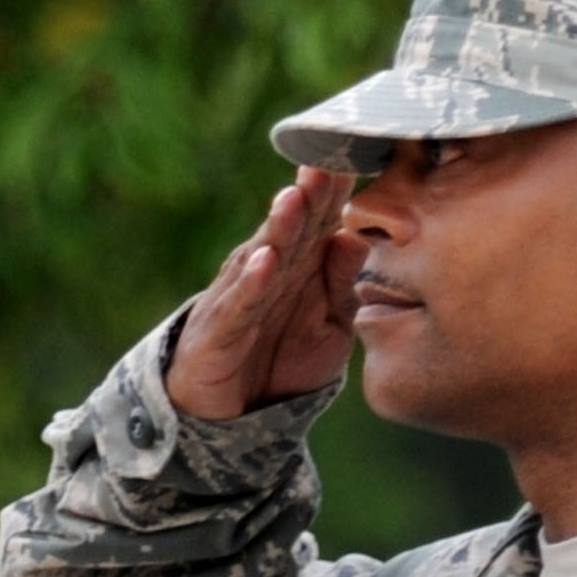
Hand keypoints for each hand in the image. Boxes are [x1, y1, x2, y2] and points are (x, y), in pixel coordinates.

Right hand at [163, 166, 356, 421]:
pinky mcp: (219, 331)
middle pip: (292, 228)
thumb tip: (356, 235)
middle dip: (309, 195)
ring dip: (280, 228)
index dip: (336, 192)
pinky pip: (239, 305)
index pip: (320, 221)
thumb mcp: (329, 327)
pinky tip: (265, 261)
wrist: (228, 418)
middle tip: (327, 162)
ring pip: (263, 256)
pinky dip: (252, 283)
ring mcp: (240, 297)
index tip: (357, 157)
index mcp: (297, 267)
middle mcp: (266, 272)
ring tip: (296, 198)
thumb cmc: (280, 364)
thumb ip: (342, 284)